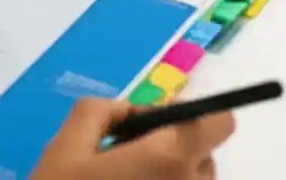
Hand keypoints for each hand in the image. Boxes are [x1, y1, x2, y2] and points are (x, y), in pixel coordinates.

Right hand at [30, 98, 234, 179]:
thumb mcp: (65, 146)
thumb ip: (103, 111)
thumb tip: (133, 112)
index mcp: (169, 158)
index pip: (220, 124)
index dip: (191, 116)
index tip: (155, 125)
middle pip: (203, 156)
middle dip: (171, 149)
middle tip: (124, 158)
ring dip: (166, 177)